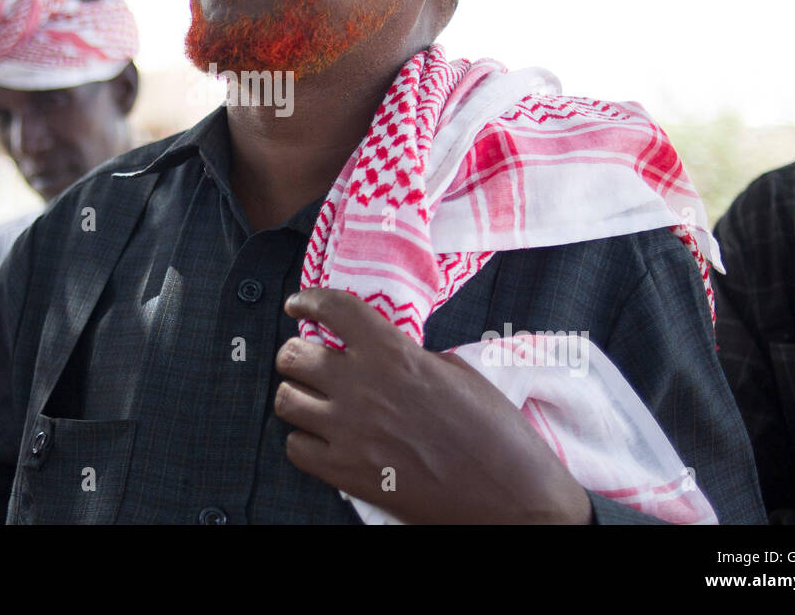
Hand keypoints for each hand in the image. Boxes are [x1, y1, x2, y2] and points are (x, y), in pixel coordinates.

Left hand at [275, 287, 592, 523]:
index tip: (299, 303)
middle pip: (293, 355)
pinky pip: (295, 447)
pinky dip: (304, 440)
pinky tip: (322, 438)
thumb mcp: (456, 371)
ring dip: (297, 395)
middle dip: (297, 355)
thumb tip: (381, 355)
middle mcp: (362, 386)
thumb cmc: (494, 431)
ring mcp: (349, 431)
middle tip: (308, 360)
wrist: (509, 493)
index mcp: (394, 353)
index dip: (308, 300)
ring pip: (285, 399)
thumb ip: (408, 357)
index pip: (333, 309)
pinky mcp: (344, 472)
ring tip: (312, 400)